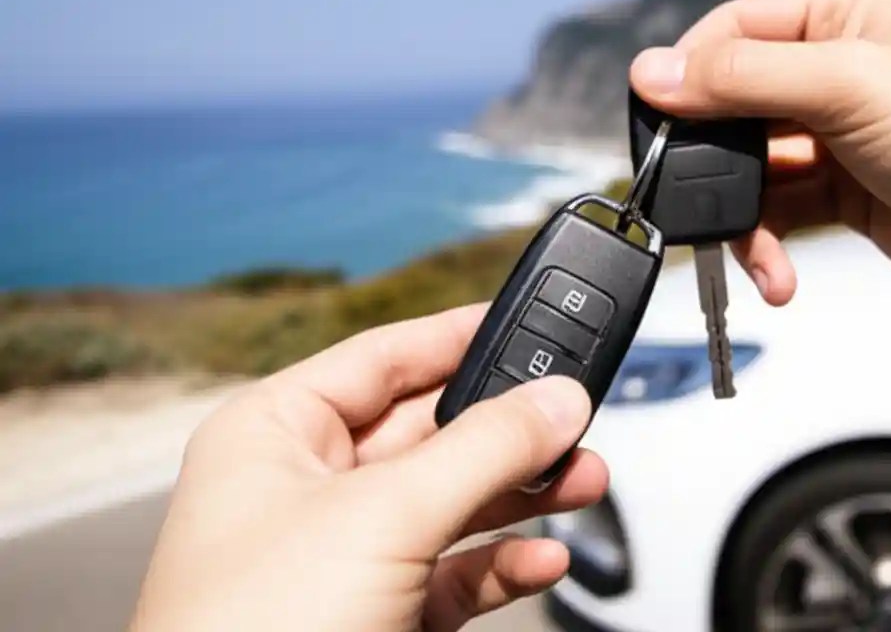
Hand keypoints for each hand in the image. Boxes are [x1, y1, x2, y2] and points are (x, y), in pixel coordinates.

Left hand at [129, 304, 607, 631]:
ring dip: (521, 495)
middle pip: (431, 431)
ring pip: (453, 503)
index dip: (459, 337)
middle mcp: (306, 489)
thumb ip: (482, 449)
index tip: (532, 323)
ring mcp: (343, 557)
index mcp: (275, 434)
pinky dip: (503, 563)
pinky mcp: (377, 616)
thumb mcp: (381, 517)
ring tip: (580, 480)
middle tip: (572, 416)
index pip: (384, 357)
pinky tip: (541, 558)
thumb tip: (553, 400)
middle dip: (508, 428)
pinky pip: (455, 572)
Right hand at [630, 0, 890, 312]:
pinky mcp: (846, 193)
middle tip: (688, 198)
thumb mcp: (845, 87)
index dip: (689, 75)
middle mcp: (837, 68)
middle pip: (733, 106)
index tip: (653, 121)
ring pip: (752, 170)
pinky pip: (779, 213)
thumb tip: (651, 71)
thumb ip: (742, 79)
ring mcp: (840, 135)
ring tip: (753, 254)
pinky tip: (777, 275)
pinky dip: (769, 246)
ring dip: (742, 217)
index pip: (733, 31)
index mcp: (844, 14)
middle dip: (713, 161)